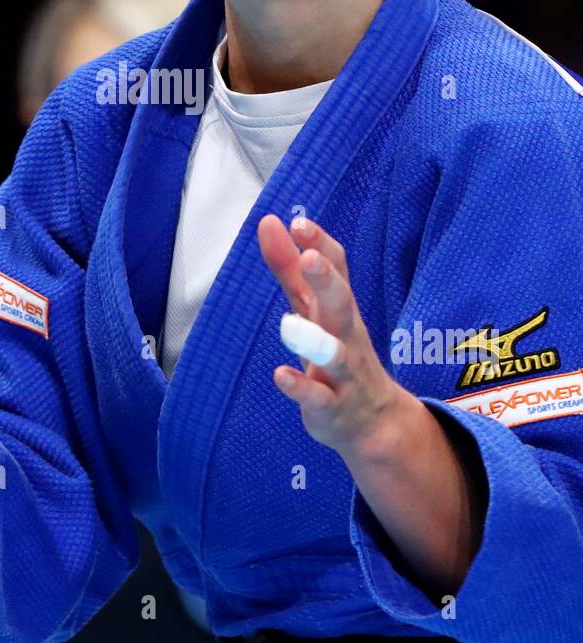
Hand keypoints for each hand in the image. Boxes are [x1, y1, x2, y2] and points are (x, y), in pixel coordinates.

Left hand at [257, 214, 405, 457]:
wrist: (374, 421)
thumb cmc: (336, 351)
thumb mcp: (312, 308)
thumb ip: (288, 267)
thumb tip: (268, 221)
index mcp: (339, 307)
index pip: (337, 269)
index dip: (319, 245)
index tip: (298, 222)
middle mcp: (346, 335)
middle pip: (341, 303)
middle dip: (326, 280)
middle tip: (308, 257)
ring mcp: (343, 373)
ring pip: (335, 355)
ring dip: (314, 340)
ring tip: (288, 325)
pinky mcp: (333, 407)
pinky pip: (319, 399)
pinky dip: (301, 388)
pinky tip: (281, 375)